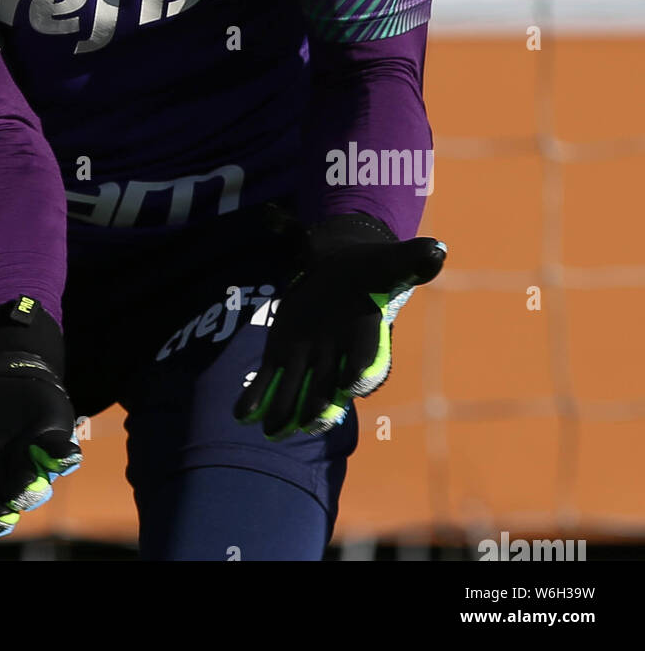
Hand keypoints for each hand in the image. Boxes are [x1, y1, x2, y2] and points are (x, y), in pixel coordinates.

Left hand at [234, 213, 445, 440]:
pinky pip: (269, 379)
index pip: (366, 361)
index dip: (360, 374)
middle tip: (311, 422)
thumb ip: (411, 260)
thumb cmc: (367, 269)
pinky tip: (242, 414)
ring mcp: (308, 359)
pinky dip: (256, 398)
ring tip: (271, 428)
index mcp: (364, 337)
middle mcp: (337, 356)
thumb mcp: (388, 261)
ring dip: (284, 411)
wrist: (338, 271)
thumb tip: (438, 251)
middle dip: (320, 406)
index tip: (353, 384)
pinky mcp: (283, 353)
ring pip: (296, 391)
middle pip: (329, 389)